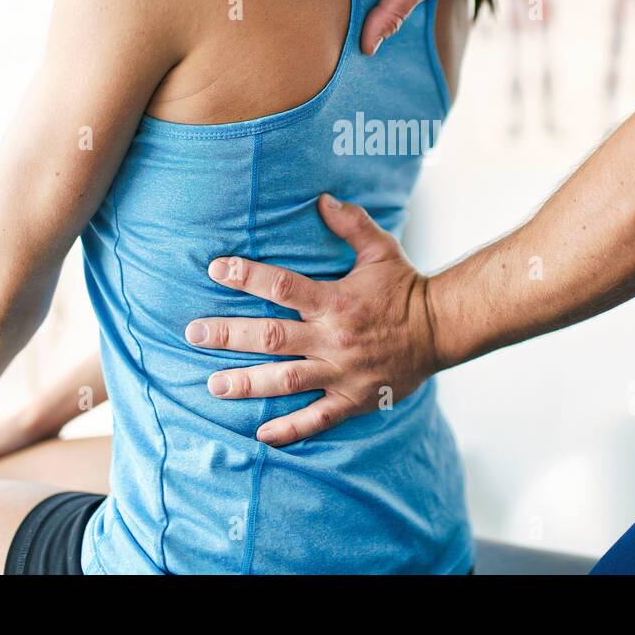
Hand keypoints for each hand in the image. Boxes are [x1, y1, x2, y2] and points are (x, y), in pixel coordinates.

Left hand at [187, 194, 440, 446]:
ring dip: (247, 384)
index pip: (282, 286)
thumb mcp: (381, 249)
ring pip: (285, 381)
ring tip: (214, 385)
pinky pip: (317, 419)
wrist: (442, 329)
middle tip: (193, 333)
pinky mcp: (352, 400)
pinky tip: (261, 435)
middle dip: (229, 335)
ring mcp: (342, 373)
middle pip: (271, 338)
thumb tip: (322, 198)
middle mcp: (333, 338)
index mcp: (336, 300)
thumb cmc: (406, 287)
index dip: (247, 276)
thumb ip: (351, 224)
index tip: (216, 270)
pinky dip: (289, 430)